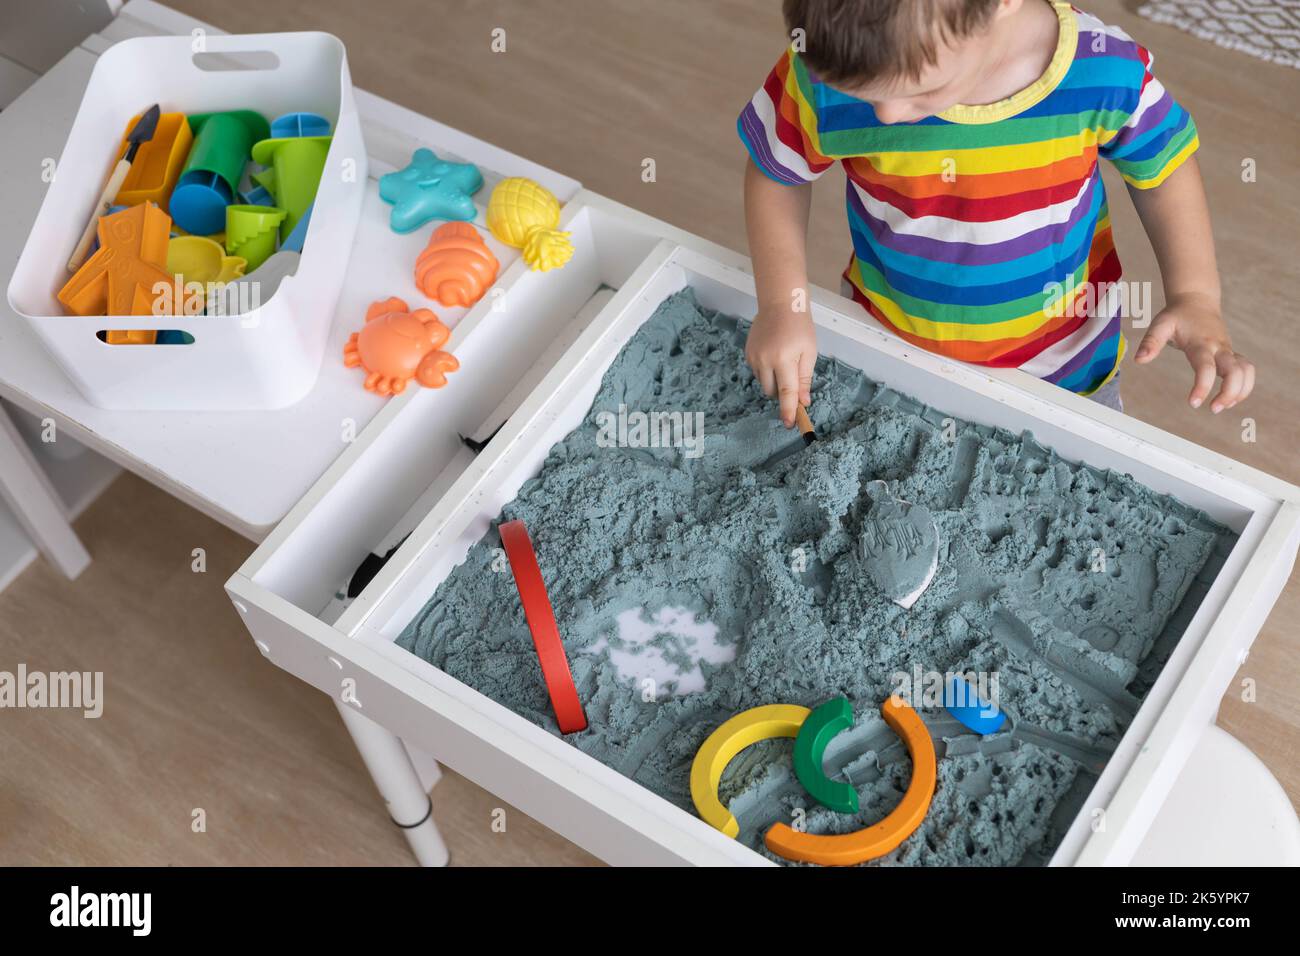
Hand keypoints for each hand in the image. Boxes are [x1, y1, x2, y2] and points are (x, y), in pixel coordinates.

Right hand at [745, 307, 816, 426]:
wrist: (780, 304)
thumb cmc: (800, 327)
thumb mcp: (809, 352)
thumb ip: (804, 379)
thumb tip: (802, 402)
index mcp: (784, 360)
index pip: (786, 392)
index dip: (788, 410)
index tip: (789, 424)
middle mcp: (765, 360)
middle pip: (772, 392)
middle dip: (782, 393)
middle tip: (793, 379)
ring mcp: (753, 357)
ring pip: (763, 383)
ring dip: (774, 382)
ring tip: (784, 362)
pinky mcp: (747, 354)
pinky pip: (757, 372)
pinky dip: (766, 371)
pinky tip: (774, 355)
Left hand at [1134, 293, 1253, 412]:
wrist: (1197, 301)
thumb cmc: (1177, 315)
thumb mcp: (1160, 325)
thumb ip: (1150, 342)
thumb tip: (1139, 360)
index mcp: (1201, 343)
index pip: (1206, 368)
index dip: (1203, 386)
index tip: (1193, 403)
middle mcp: (1218, 348)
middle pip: (1236, 371)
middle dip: (1229, 392)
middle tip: (1214, 409)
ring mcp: (1228, 351)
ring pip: (1246, 371)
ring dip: (1241, 391)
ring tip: (1223, 406)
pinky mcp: (1231, 354)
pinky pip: (1245, 370)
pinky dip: (1243, 386)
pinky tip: (1229, 399)